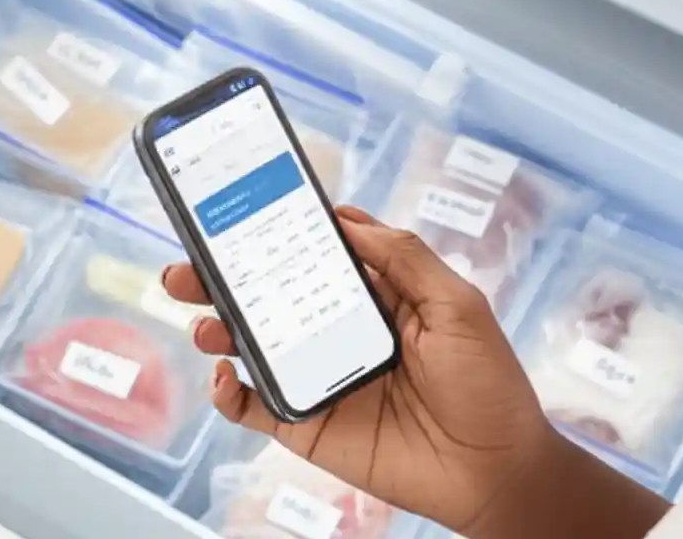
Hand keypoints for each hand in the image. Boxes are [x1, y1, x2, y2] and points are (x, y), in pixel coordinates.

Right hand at [164, 206, 668, 536]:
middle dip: (225, 277)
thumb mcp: (456, 306)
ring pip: (252, 345)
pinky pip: (254, 406)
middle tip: (189, 265)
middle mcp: (340, 331)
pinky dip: (228, 392)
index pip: (319, 254)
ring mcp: (320, 376)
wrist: (493, 472)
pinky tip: (224, 376)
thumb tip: (346, 219)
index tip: (243, 209)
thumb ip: (403, 258)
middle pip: (271, 296)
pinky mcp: (308, 423)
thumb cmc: (488, 385)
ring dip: (218, 328)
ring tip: (204, 320)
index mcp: (376, 296)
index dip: (282, 232)